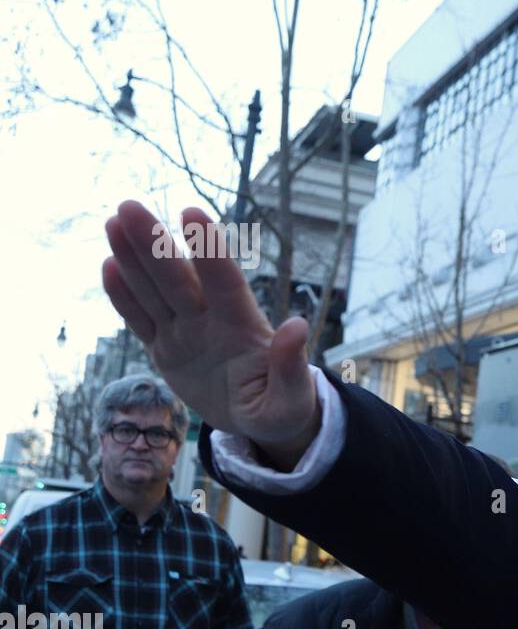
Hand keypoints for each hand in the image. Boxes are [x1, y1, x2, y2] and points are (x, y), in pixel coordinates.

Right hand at [102, 201, 320, 468]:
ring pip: (155, 291)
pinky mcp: (167, 348)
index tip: (191, 214)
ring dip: (133, 259)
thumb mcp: (292, 400)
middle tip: (129, 206)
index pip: (225, 284)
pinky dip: (124, 298)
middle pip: (179, 279)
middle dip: (154, 244)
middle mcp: (212, 322)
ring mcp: (187, 332)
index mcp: (244, 329)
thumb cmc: (281, 408)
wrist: (260, 421)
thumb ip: (291, 367)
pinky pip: (142, 320)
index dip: (209, 252)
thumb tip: (297, 327)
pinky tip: (109, 266)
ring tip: (115, 222)